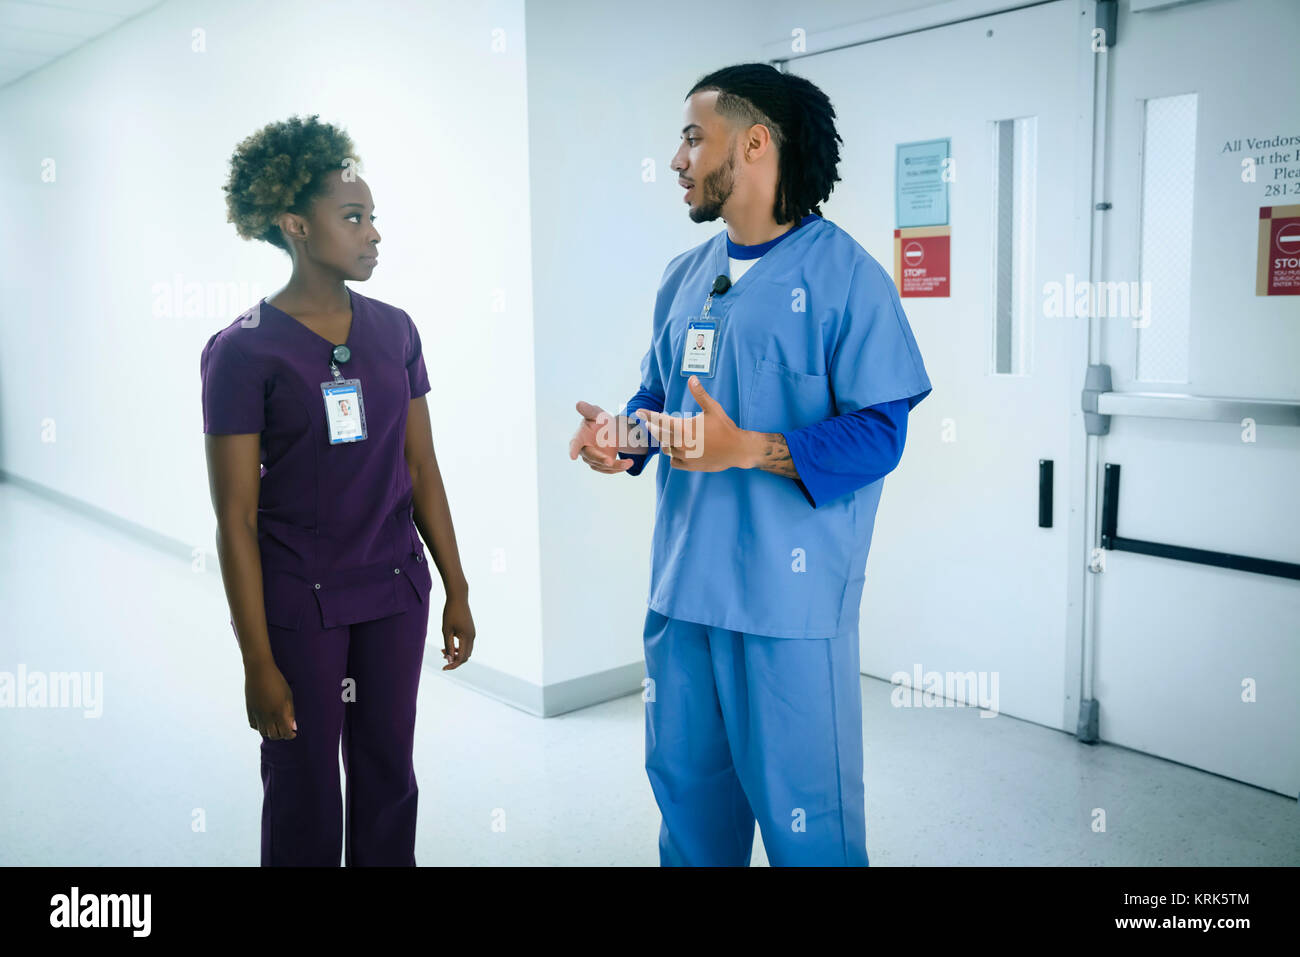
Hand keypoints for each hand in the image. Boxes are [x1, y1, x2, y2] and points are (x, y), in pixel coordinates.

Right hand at [245, 660, 295, 739]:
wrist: (259, 670)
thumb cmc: (277, 681)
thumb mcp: (288, 695)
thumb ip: (290, 712)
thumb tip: (293, 727)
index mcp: (279, 711)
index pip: (285, 732)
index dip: (290, 735)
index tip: (293, 733)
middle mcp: (267, 715)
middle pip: (274, 735)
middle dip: (281, 735)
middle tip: (286, 730)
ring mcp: (256, 713)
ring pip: (263, 732)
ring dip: (270, 732)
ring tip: (276, 726)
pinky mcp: (249, 710)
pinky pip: (254, 725)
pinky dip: (260, 727)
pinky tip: (265, 722)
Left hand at [441, 593, 475, 669]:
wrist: (458, 598)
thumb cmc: (450, 613)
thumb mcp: (446, 630)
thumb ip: (448, 646)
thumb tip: (449, 659)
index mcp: (466, 637)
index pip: (461, 658)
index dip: (453, 665)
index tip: (443, 668)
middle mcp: (472, 637)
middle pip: (466, 656)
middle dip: (455, 660)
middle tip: (442, 656)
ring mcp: (473, 633)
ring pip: (467, 650)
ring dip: (457, 653)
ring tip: (443, 649)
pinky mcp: (471, 630)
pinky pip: (467, 644)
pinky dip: (459, 647)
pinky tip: (449, 643)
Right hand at [568, 400, 631, 473]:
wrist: (609, 429)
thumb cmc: (599, 420)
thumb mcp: (596, 413)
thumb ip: (588, 410)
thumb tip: (579, 404)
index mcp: (579, 437)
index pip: (575, 443)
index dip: (573, 449)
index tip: (573, 456)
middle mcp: (584, 451)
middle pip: (591, 457)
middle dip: (600, 459)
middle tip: (609, 461)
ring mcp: (593, 460)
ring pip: (603, 466)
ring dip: (616, 465)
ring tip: (629, 462)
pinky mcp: (603, 466)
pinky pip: (610, 469)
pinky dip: (620, 467)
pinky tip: (629, 463)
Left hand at [635, 376, 754, 471]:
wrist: (737, 450)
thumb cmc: (725, 428)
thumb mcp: (713, 408)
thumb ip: (700, 394)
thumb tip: (692, 378)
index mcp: (684, 428)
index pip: (660, 420)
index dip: (648, 415)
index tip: (639, 411)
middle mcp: (681, 443)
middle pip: (659, 434)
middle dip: (653, 428)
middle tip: (650, 423)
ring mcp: (684, 456)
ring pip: (666, 448)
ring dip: (665, 442)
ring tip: (667, 436)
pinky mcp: (689, 466)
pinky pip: (673, 461)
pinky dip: (673, 455)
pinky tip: (677, 450)